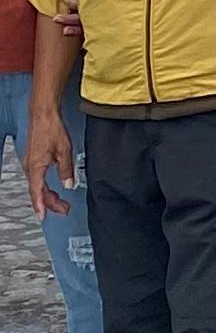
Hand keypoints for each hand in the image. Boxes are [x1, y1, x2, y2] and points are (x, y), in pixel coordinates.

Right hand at [24, 105, 70, 224]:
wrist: (43, 115)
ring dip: (48, 195)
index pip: (37, 192)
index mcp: (36, 167)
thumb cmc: (51, 129)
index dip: (41, 206)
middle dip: (50, 203)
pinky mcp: (34, 160)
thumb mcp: (64, 150)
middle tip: (64, 209)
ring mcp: (31, 164)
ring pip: (38, 186)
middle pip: (38, 191)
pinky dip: (45, 187)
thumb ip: (66, 169)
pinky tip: (53, 188)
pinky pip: (38, 179)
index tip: (43, 217)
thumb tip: (68, 184)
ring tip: (61, 203)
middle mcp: (30, 167)